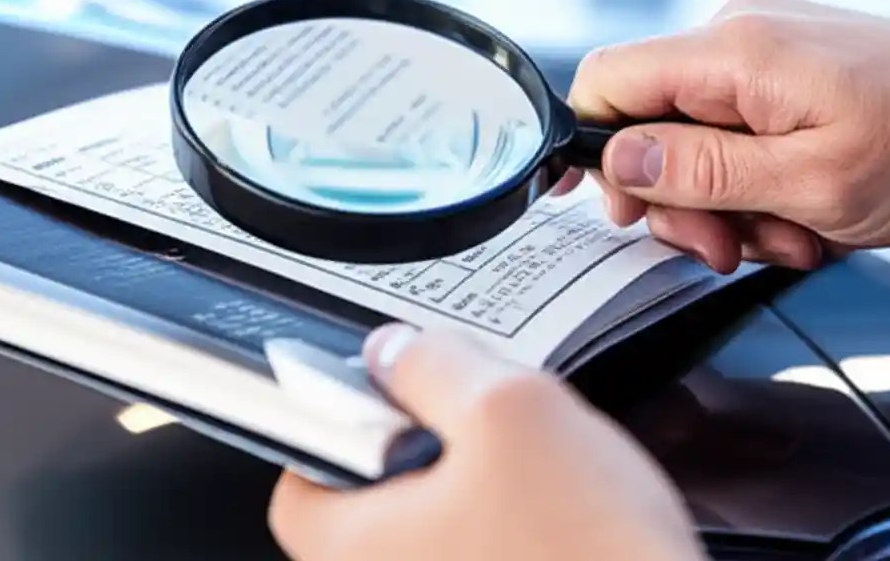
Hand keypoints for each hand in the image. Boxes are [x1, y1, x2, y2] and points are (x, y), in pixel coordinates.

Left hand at [267, 325, 703, 560]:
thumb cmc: (589, 554)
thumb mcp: (509, 411)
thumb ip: (436, 364)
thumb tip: (393, 349)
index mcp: (354, 545)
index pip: (300, 473)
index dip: (341, 420)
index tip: (384, 394)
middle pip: (370, 497)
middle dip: (421, 447)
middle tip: (478, 426)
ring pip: (433, 527)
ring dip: (473, 485)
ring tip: (532, 470)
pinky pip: (482, 553)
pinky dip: (510, 525)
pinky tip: (559, 511)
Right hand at [565, 0, 889, 273]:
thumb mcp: (814, 184)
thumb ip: (705, 174)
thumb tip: (619, 163)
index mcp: (734, 55)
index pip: (605, 81)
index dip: (586, 147)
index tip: (597, 203)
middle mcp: (738, 38)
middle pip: (647, 125)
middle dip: (680, 201)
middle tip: (725, 245)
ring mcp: (761, 49)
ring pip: (690, 140)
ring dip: (724, 202)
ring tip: (787, 231)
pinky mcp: (782, 67)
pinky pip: (731, 131)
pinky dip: (753, 180)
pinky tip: (798, 207)